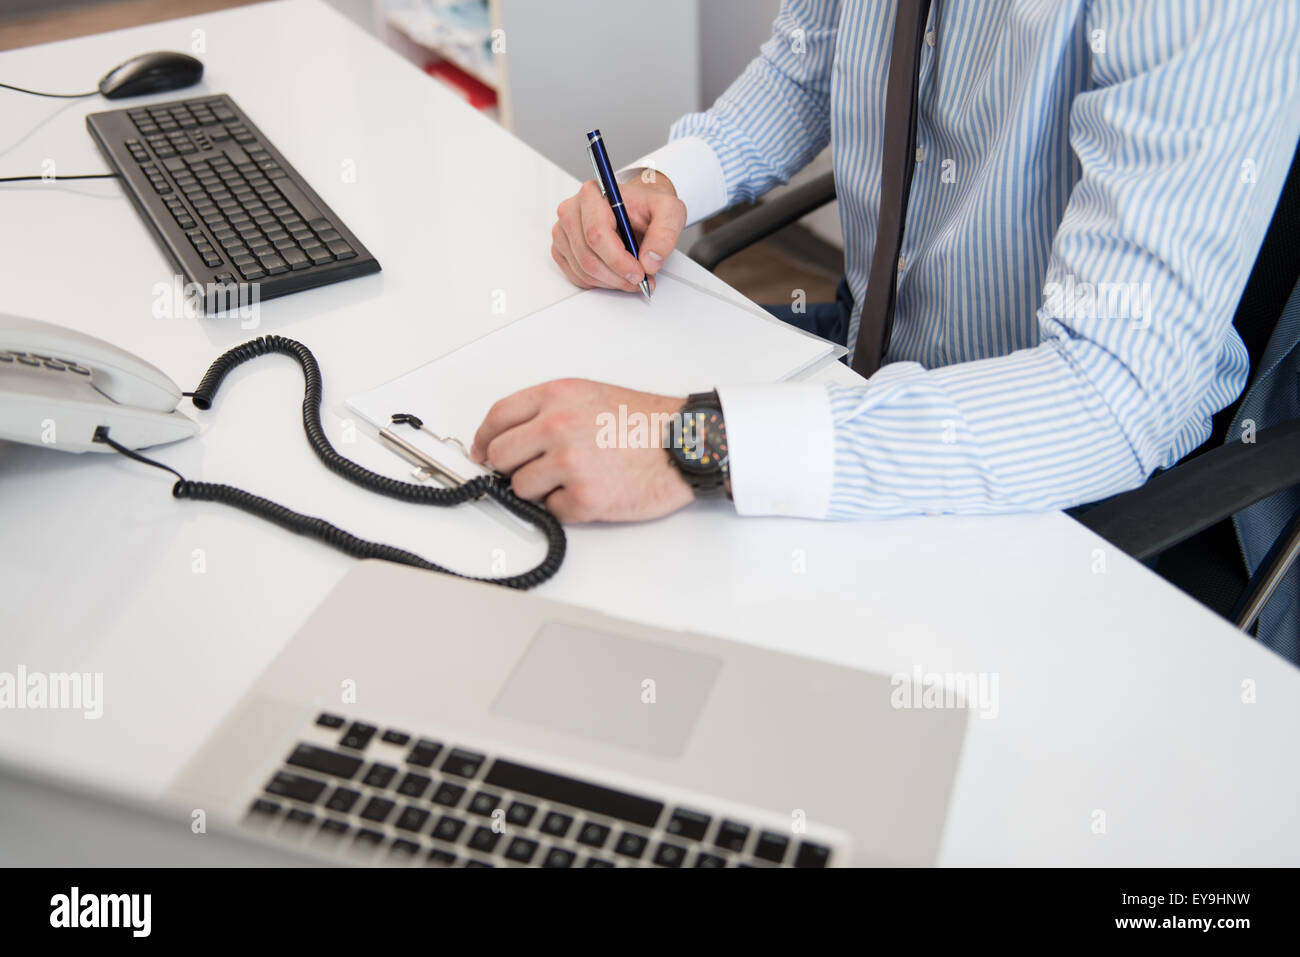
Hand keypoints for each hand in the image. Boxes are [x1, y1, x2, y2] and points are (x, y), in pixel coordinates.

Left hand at [470, 378, 693, 523]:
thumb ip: (547, 411)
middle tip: (533, 469)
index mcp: (556, 397)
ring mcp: (569, 464)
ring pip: (521, 487)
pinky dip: (567, 507)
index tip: (483, 452)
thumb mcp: (590, 395)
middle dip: (511, 466)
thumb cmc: (645, 422)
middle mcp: (557, 426)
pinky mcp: (584, 498)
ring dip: (541, 489)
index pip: (497, 418)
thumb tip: (511, 438)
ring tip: (574, 478)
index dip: (484, 439)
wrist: (687, 442)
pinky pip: (552, 510)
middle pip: (499, 456)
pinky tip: (592, 490)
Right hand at [551, 171, 684, 292]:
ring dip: (611, 282)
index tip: (639, 272)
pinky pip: (577, 276)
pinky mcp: (562, 249)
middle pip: (588, 257)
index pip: (597, 235)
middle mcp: (571, 211)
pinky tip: (615, 274)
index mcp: (592, 195)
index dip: (619, 261)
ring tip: (632, 276)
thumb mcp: (669, 212)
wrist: (637, 208)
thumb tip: (649, 262)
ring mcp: (563, 231)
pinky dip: (600, 282)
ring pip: (583, 270)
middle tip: (640, 279)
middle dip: (618, 276)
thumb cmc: (646, 207)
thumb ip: (664, 234)